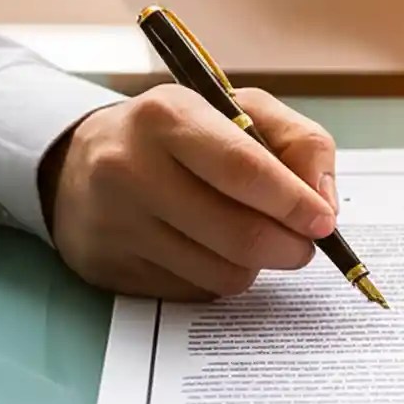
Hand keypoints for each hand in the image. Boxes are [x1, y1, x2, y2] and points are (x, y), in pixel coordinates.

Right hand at [40, 85, 338, 299]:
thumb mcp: (240, 111)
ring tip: (249, 238)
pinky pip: (195, 292)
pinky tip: (205, 249)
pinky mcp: (110, 268)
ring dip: (255, 265)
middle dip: (290, 247)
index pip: (243, 168)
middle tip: (304, 245)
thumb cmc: (180, 135)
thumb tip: (324, 205)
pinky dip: (217, 278)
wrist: (79, 163)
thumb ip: (299, 142)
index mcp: (167, 115)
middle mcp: (129, 167)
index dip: (293, 202)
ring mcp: (115, 223)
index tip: (324, 222)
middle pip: (239, 234)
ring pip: (222, 274)